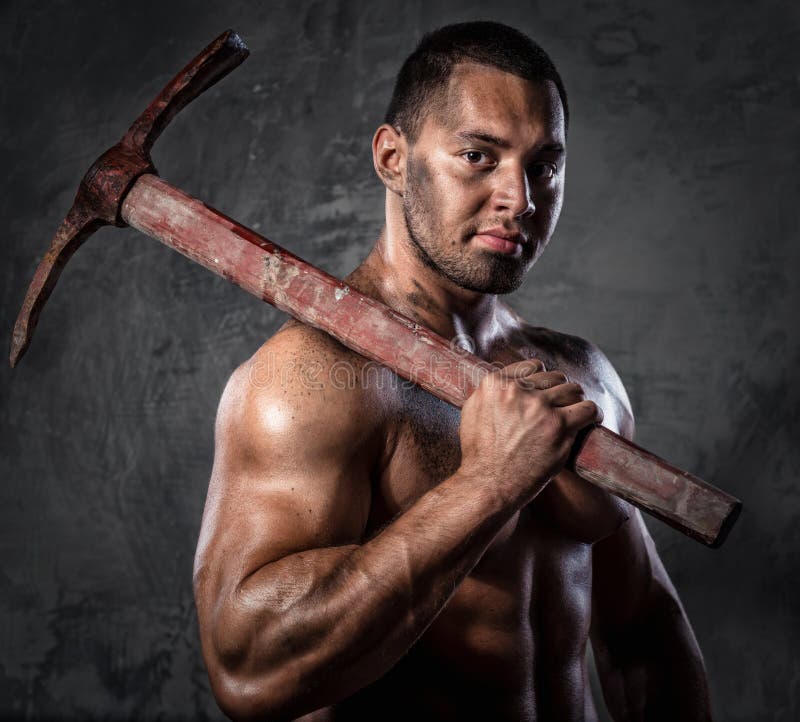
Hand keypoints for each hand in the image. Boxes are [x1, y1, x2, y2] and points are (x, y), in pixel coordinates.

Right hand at [459, 359, 601, 505]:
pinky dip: (592, 413)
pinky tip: (590, 418)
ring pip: (572, 389)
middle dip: (557, 391)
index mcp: (495, 384)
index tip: (544, 393)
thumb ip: (487, 391)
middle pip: (553, 377)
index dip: (540, 380)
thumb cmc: (478, 454)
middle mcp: (517, 391)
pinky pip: (587, 409)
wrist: (488, 484)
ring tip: (575, 412)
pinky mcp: (558, 426)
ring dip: (574, 401)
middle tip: (559, 407)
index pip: (531, 367)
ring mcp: (539, 407)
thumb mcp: (471, 411)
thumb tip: (502, 380)